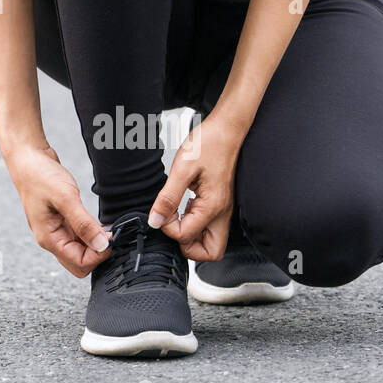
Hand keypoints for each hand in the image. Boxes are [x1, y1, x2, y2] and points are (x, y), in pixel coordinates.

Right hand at [6, 144, 108, 276]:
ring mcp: (56, 232)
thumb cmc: (40, 176)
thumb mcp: (66, 198)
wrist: (28, 159)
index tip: (111, 238)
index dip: (99, 255)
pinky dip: (91, 234)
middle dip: (97, 254)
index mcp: (49, 239)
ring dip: (95, 244)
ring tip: (105, 228)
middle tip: (109, 235)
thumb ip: (84, 224)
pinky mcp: (61, 223)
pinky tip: (98, 224)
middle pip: (79, 264)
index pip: (79, 264)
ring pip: (80, 251)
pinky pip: (79, 238)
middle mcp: (51, 239)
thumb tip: (102, 245)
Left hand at [148, 115, 243, 261]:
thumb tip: (155, 221)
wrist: (226, 130)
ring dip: (192, 236)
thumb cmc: (209, 144)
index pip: (186, 236)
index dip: (168, 228)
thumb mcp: (181, 169)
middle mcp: (222, 213)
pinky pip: (209, 226)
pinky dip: (195, 224)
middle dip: (188, 248)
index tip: (162, 212)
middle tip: (173, 227)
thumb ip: (167, 198)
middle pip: (210, 252)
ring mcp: (223, 210)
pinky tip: (185, 206)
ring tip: (178, 215)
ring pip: (211, 242)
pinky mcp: (221, 204)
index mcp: (212, 207)